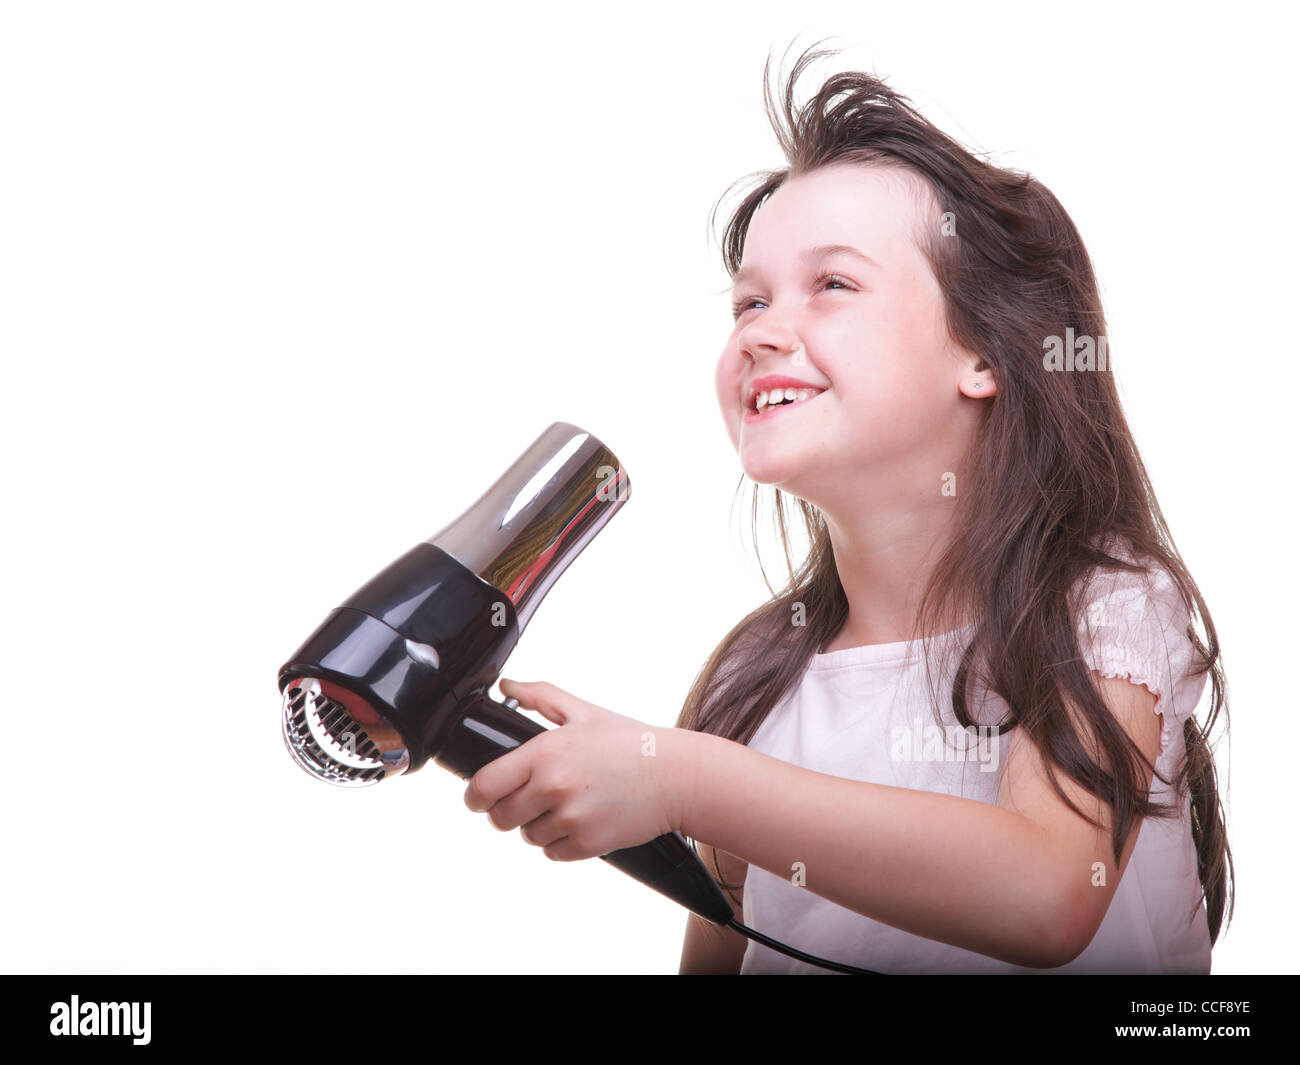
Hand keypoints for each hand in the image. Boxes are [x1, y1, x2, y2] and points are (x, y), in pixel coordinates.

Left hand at [463, 679, 681, 861]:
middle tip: (528, 800)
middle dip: (508, 811)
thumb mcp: (583, 711)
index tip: (479, 797)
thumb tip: (506, 685)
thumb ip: (540, 696)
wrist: (676, 776)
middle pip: (500, 818)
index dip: (475, 796)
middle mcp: (552, 788)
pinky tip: (581, 821)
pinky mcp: (588, 844)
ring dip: (538, 826)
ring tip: (566, 805)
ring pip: (527, 836)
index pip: (484, 786)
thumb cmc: (631, 742)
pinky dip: (561, 842)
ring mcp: (570, 819)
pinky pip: (553, 853)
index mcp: (544, 753)